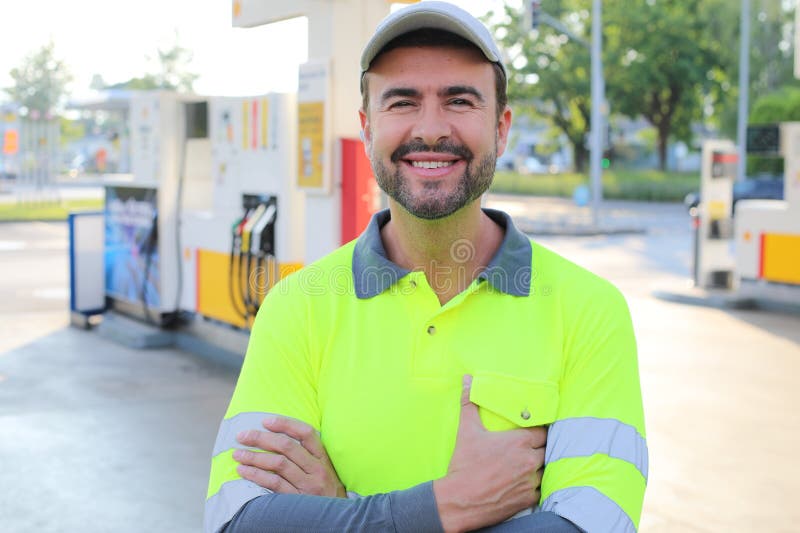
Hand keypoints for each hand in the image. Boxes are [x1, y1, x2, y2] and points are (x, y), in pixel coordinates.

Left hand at [234, 415, 345, 497]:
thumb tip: (278, 437)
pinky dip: (256, 475)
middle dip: (261, 438)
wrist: (336, 517)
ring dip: (254, 457)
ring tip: (238, 454)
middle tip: (242, 435)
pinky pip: (274, 484)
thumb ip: (308, 454)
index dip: (285, 424)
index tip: (265, 421)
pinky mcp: (297, 500)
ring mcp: (308, 485)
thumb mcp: (324, 469)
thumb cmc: (325, 490)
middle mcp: (317, 469)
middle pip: (287, 447)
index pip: (306, 433)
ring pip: (278, 464)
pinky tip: (244, 471)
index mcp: (323, 458)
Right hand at [434, 375, 546, 532]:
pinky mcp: (528, 500)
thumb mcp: (467, 431)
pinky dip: (535, 486)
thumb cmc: (464, 465)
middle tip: (529, 449)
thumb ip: (470, 404)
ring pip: (546, 471)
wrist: (460, 500)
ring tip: (528, 466)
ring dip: (539, 468)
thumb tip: (467, 380)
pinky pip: (541, 490)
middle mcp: (529, 460)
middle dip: (540, 449)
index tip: (532, 433)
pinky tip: (525, 483)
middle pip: (548, 450)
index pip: (543, 432)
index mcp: (519, 442)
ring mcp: (530, 481)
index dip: (539, 432)